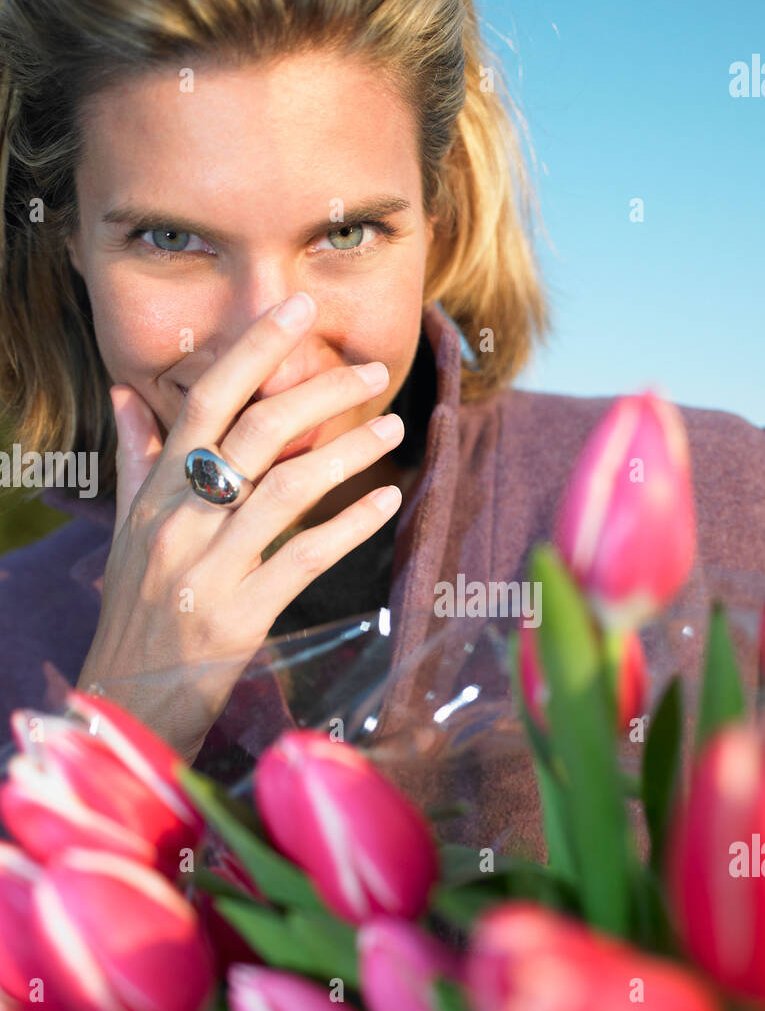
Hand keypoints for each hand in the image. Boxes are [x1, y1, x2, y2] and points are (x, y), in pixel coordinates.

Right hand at [76, 291, 404, 763]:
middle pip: (254, 434)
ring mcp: (207, 570)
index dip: (253, 350)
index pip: (204, 404)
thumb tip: (128, 394)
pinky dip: (349, 525)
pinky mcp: (239, 616)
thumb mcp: (128, 533)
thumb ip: (138, 462)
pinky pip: (303, 557)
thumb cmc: (134, 614)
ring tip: (392, 425)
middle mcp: (178, 523)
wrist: (126, 701)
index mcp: (155, 496)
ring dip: (347, 450)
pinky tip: (387, 499)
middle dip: (318, 393)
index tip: (299, 308)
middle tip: (373, 371)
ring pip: (286, 488)